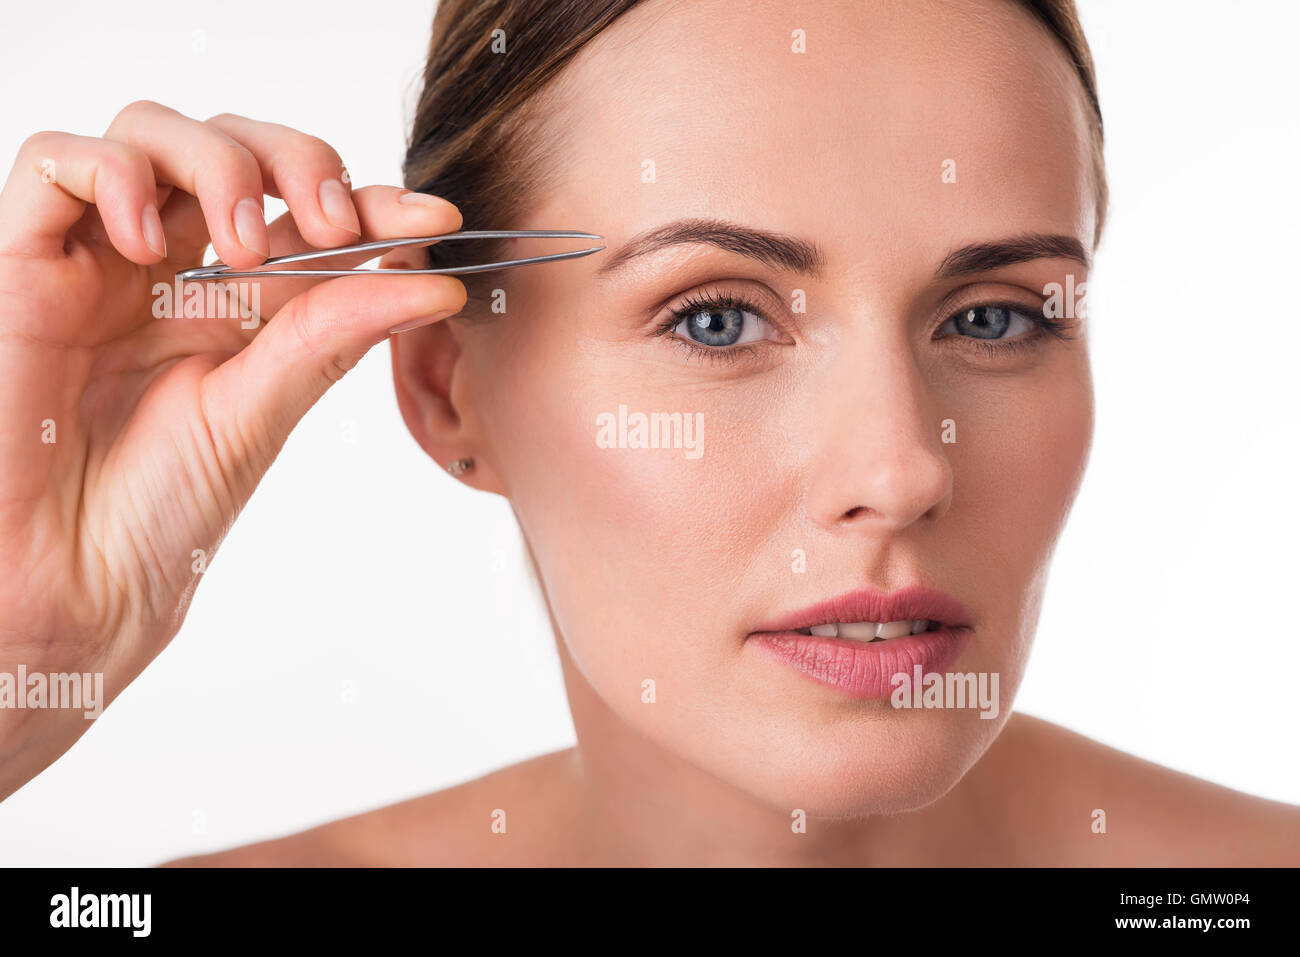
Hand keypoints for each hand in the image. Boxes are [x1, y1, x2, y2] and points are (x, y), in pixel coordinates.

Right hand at [0, 101, 465, 798]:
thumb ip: (334, 333)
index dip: (374, 202)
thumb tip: (436, 285)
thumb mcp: (264, 410)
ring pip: (155, 132)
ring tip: (240, 242)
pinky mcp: (27, 261)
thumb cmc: (161, 512)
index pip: (313, 219)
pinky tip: (145, 240)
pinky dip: (111, 173)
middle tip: (333, 223)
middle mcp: (176, 269)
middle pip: (241, 149)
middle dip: (299, 162)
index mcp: (243, 306)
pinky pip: (56, 161)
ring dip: (217, 163)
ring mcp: (103, 259)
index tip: (436, 221)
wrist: (72, 581)